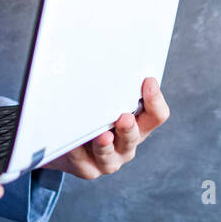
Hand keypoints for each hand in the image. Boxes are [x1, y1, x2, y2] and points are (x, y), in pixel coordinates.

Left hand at [40, 76, 168, 178]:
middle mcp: (127, 143)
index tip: (148, 81)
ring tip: (102, 136)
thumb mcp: (104, 97)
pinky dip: (76, 151)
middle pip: (135, 135)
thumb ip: (110, 84)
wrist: (64, 140)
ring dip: (105, 145)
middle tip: (124, 117)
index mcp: (139, 123)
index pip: (157, 115)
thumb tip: (102, 52)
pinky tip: (71, 142)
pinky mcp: (88, 169)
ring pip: (109, 155)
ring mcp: (109, 159)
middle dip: (129, 127)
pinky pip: (83, 162)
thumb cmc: (90, 112)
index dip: (155, 99)